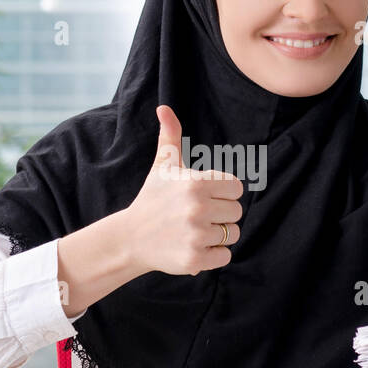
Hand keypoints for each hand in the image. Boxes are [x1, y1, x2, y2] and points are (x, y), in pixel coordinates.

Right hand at [123, 105, 244, 276]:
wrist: (130, 238)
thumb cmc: (153, 198)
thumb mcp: (162, 165)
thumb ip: (170, 135)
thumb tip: (164, 108)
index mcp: (196, 182)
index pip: (236, 188)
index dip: (222, 193)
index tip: (203, 197)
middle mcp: (197, 207)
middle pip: (236, 212)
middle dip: (220, 214)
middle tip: (195, 216)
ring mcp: (196, 235)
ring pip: (232, 234)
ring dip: (217, 235)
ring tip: (193, 231)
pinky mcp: (194, 259)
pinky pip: (225, 256)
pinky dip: (212, 255)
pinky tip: (192, 247)